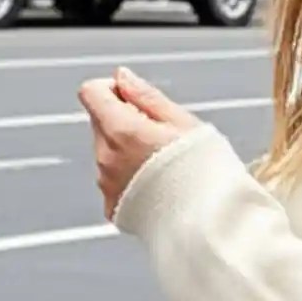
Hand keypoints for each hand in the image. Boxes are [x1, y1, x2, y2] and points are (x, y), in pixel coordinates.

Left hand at [77, 67, 201, 220]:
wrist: (209, 223)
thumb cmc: (205, 172)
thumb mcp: (184, 123)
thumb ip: (147, 96)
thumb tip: (123, 77)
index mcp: (122, 130)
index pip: (92, 92)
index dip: (113, 90)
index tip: (135, 101)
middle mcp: (106, 157)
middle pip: (100, 123)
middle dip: (123, 122)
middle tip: (161, 137)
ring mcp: (107, 184)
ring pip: (107, 153)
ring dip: (127, 152)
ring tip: (164, 167)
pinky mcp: (113, 207)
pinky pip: (113, 182)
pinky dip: (129, 180)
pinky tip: (157, 187)